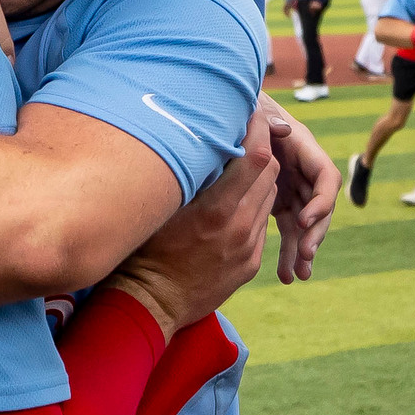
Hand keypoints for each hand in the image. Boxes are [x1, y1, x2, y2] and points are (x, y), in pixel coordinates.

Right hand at [107, 113, 278, 332]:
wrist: (151, 303)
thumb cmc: (145, 250)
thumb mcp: (162, 208)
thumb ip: (189, 177)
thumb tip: (202, 139)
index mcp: (216, 210)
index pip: (256, 157)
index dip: (259, 129)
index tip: (252, 111)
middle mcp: (239, 227)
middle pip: (270, 173)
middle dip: (261, 150)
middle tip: (245, 135)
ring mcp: (248, 248)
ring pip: (269, 196)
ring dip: (259, 180)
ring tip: (237, 171)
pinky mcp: (250, 263)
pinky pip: (261, 224)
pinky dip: (252, 208)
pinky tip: (231, 206)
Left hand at [256, 93, 339, 281]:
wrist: (232, 118)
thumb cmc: (245, 113)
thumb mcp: (255, 113)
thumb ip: (267, 122)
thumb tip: (283, 130)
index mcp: (305, 150)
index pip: (326, 177)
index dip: (321, 200)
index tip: (303, 220)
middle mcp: (305, 172)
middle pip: (321, 207)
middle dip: (316, 232)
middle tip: (305, 255)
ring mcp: (295, 189)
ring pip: (307, 225)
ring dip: (304, 250)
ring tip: (298, 276)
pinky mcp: (281, 203)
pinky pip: (290, 232)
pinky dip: (289, 253)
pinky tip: (286, 275)